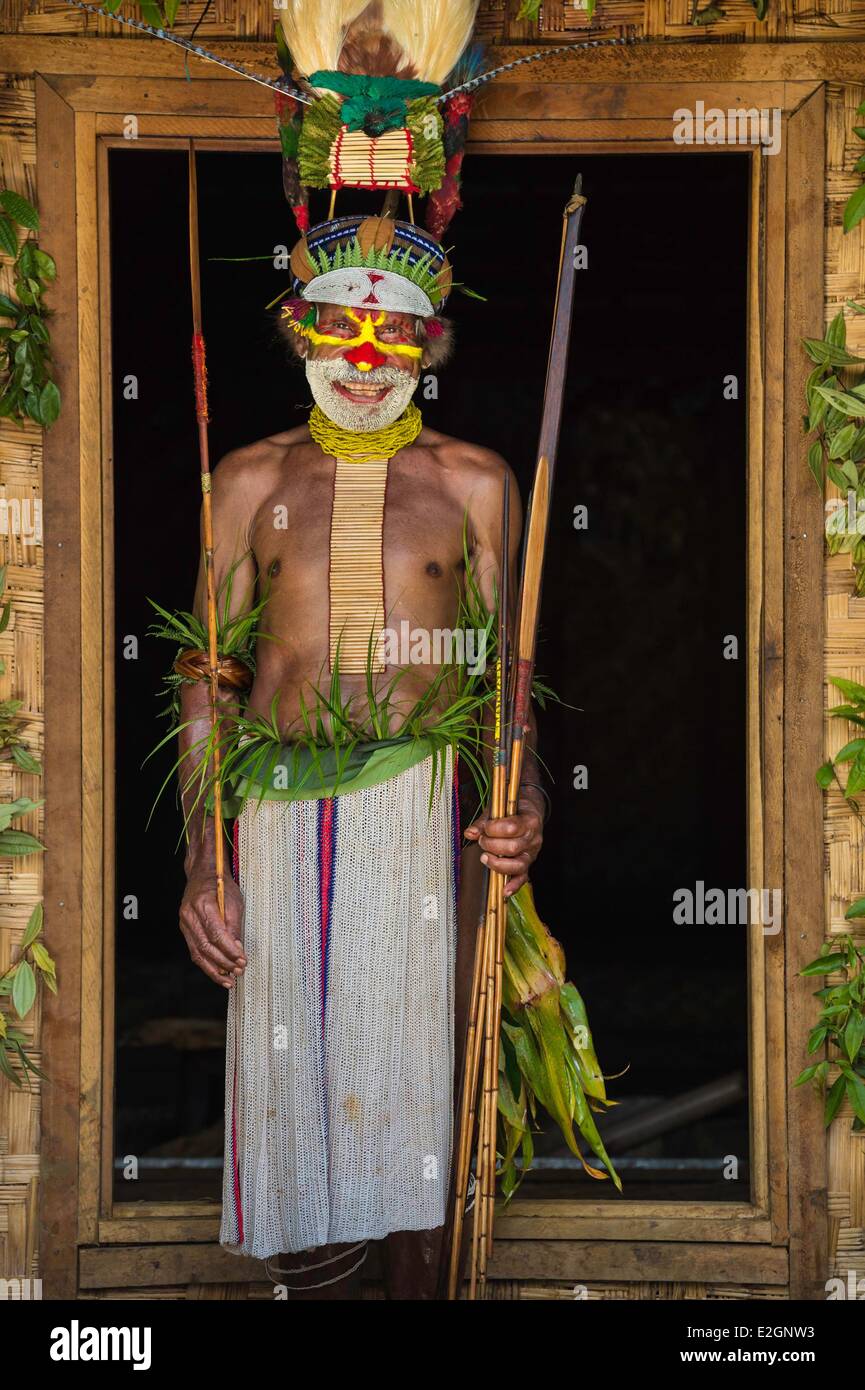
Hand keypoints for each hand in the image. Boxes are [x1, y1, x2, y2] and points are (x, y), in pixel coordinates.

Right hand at [179, 872, 245, 986]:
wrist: (202, 874)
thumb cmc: (220, 885)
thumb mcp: (234, 900)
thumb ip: (234, 925)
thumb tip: (237, 949)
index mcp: (202, 904)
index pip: (216, 933)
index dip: (229, 950)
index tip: (242, 959)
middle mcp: (189, 915)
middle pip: (205, 946)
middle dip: (223, 962)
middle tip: (239, 971)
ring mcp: (184, 923)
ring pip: (197, 952)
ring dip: (214, 969)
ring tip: (229, 981)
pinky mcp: (185, 929)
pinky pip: (195, 951)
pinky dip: (207, 964)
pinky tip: (218, 973)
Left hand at [464, 801, 543, 897]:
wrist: (530, 812)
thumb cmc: (512, 810)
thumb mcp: (499, 810)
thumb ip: (484, 822)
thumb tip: (470, 833)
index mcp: (530, 821)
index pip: (511, 827)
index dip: (493, 829)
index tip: (485, 828)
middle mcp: (533, 839)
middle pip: (513, 847)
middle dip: (492, 845)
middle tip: (482, 841)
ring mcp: (531, 854)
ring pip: (518, 865)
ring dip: (498, 864)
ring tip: (485, 857)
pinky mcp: (528, 865)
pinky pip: (522, 878)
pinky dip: (513, 885)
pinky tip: (504, 891)